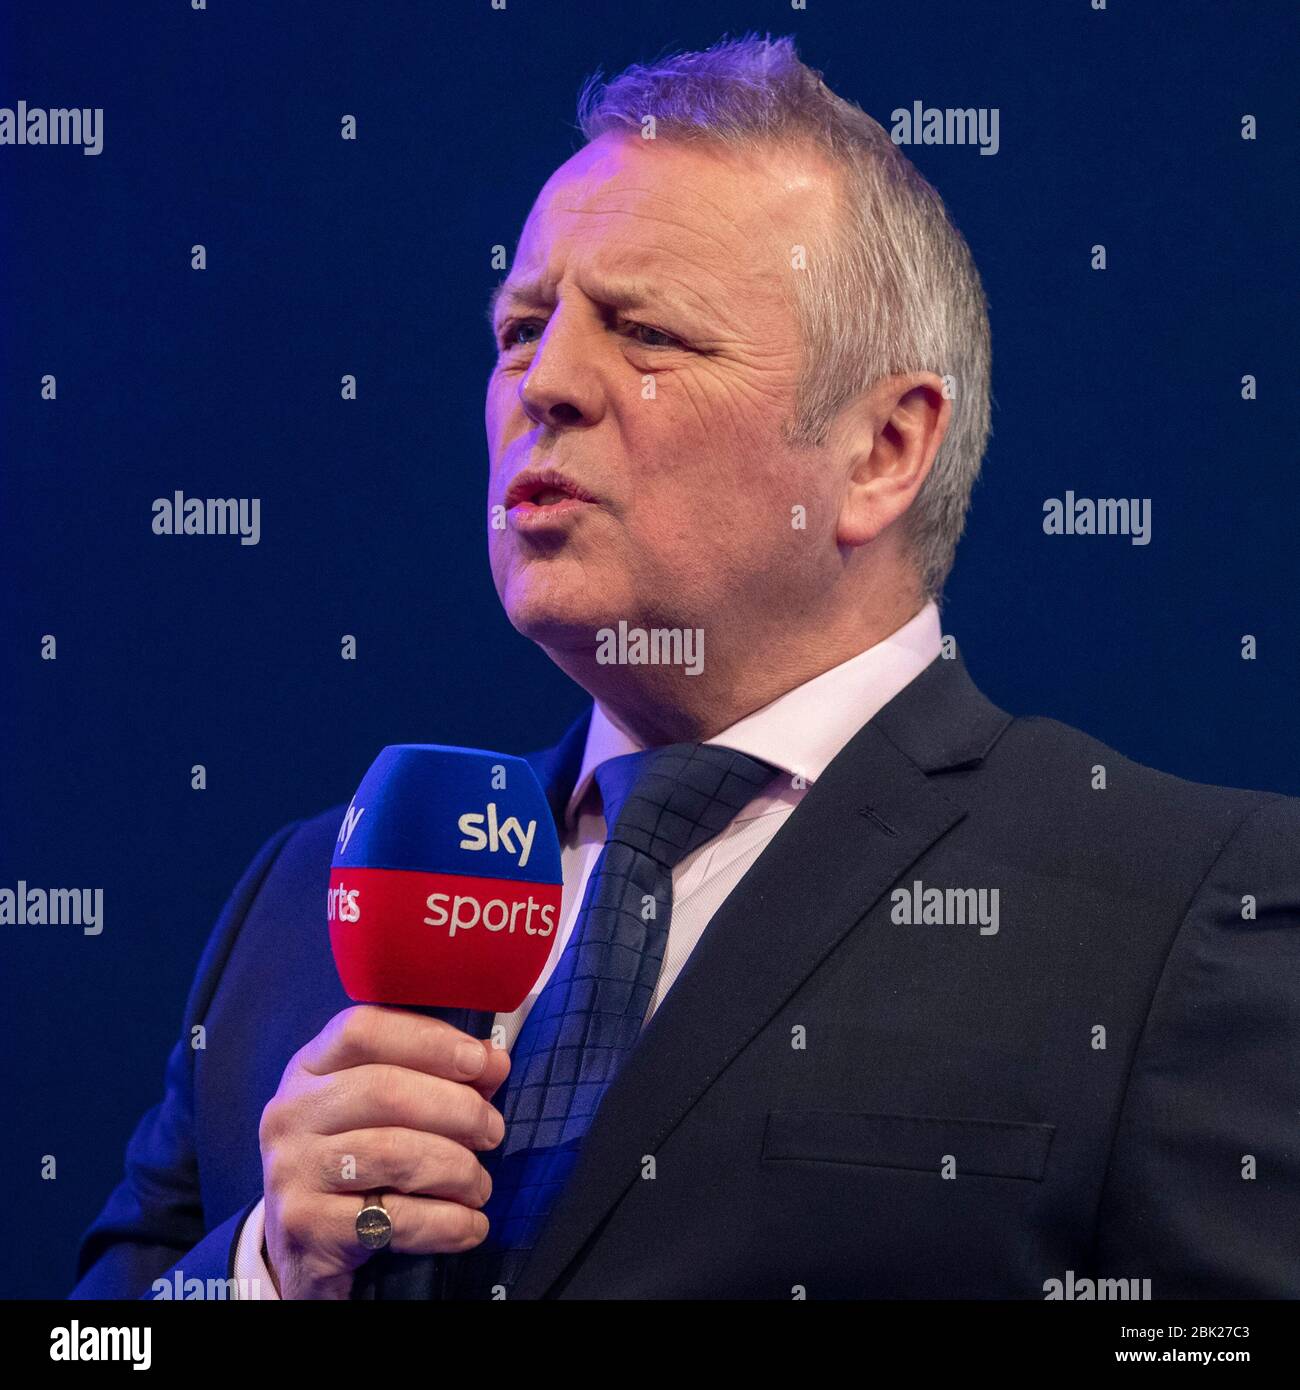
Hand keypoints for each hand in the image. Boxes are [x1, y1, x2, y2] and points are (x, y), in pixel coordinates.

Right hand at [258, 1004, 509, 1298]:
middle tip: (493, 1132)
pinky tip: (470, 1226)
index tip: (480, 1061)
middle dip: (458, 1108)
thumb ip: (442, 1078)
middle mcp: (291, 1112)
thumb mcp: (389, 1112)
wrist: (301, 1253)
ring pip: (393, 1154)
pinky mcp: (305, 1227)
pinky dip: (447, 1222)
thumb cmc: (357, 1164)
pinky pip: (394, 1218)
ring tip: (480, 1185)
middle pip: (385, 1090)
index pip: (363, 1030)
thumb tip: (495, 1060)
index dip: (430, 1040)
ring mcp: (292, 1170)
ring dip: (457, 1169)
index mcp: (310, 1068)